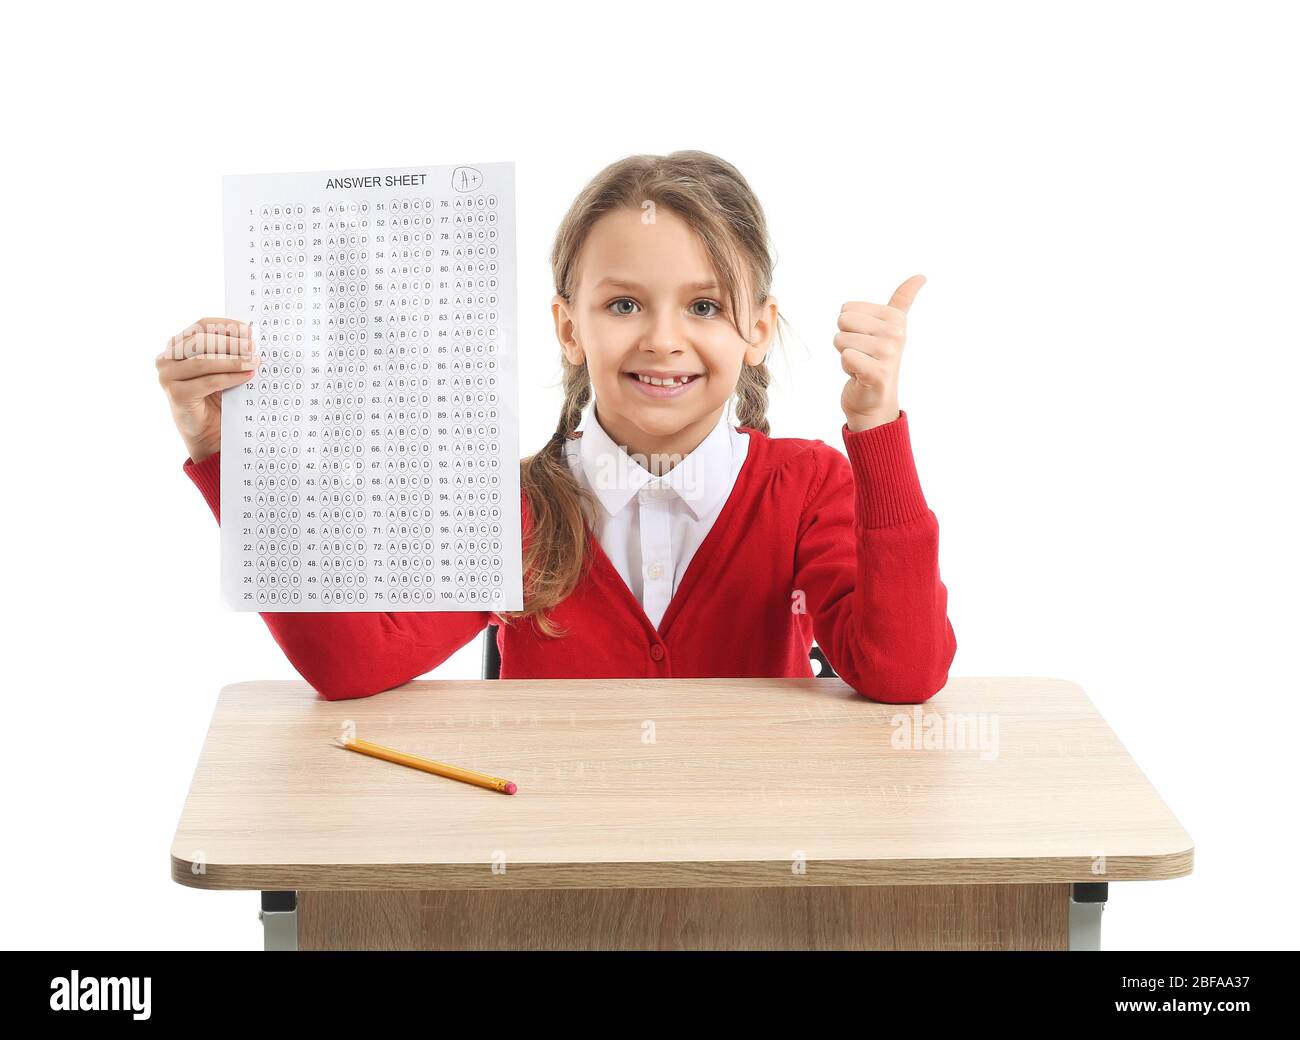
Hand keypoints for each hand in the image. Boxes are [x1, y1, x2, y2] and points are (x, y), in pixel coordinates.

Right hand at [156, 316, 259, 462]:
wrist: (208, 432)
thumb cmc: (216, 397)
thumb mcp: (221, 369)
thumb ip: (228, 352)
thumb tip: (251, 339)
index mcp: (177, 345)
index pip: (200, 326)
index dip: (225, 326)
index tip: (248, 330)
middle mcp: (167, 358)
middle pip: (201, 341)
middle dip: (230, 342)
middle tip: (253, 347)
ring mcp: (167, 376)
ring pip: (204, 361)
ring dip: (233, 360)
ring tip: (254, 361)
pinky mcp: (175, 394)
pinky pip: (208, 381)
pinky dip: (230, 377)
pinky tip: (247, 376)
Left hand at [835, 274, 924, 431]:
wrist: (874, 400)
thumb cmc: (876, 360)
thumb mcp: (891, 326)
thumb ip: (903, 300)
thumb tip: (921, 276)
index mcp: (896, 318)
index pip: (847, 308)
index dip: (849, 327)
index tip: (867, 340)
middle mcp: (896, 333)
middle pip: (842, 321)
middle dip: (846, 340)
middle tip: (862, 354)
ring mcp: (888, 353)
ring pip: (840, 339)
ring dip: (846, 355)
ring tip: (861, 364)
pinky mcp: (878, 372)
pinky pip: (846, 357)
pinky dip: (846, 368)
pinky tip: (860, 375)